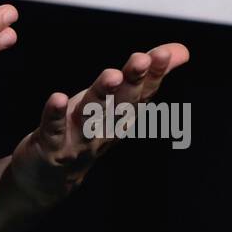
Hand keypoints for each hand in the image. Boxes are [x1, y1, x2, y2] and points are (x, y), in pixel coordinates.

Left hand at [8, 43, 189, 203]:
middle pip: (122, 105)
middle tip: (141, 59)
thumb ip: (146, 75)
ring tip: (110, 75)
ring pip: (92, 117)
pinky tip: (58, 98)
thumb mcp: (115, 101)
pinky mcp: (51, 146)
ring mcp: (79, 140)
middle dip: (132, 82)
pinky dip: (56, 115)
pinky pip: (54, 129)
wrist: (50, 180)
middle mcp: (104, 129)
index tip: (162, 54)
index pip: (142, 95)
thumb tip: (181, 51)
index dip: (153, 75)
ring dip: (102, 96)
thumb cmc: (86, 131)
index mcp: (121, 117)